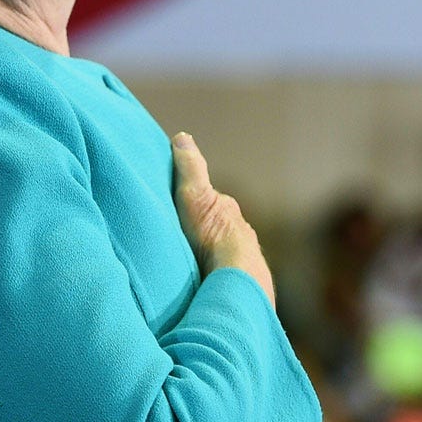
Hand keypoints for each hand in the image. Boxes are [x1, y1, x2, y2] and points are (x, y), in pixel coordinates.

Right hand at [171, 133, 274, 309]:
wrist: (238, 277)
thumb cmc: (213, 236)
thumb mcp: (195, 196)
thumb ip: (190, 168)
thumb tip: (182, 137)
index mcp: (227, 211)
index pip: (209, 201)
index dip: (192, 202)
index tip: (177, 205)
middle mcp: (240, 232)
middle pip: (217, 228)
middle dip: (203, 232)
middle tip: (180, 241)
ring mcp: (244, 257)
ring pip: (223, 253)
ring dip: (210, 257)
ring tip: (190, 266)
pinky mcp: (245, 282)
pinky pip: (227, 275)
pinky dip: (217, 276)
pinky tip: (204, 284)